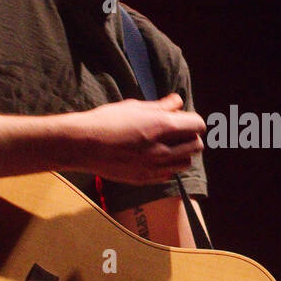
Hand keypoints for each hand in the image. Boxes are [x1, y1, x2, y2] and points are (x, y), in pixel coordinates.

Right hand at [68, 93, 204, 183]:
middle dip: (190, 136)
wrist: (83, 145)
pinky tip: (154, 158)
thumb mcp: (134, 106)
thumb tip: (178, 101)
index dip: (192, 120)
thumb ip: (161, 106)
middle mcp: (162, 149)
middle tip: (175, 132)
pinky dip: (168, 166)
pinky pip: (170, 175)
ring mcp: (155, 167)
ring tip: (166, 146)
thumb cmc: (106, 121)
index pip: (198, 125)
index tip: (182, 119)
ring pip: (186, 162)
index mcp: (162, 126)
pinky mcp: (145, 179)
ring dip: (181, 153)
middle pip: (196, 145)